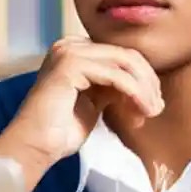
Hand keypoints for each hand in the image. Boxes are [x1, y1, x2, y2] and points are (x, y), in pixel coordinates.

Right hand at [0, 37, 162, 191]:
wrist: (34, 147)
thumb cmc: (60, 130)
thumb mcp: (95, 102)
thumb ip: (114, 87)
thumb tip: (147, 88)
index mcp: (75, 49)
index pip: (121, 55)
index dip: (143, 79)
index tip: (151, 106)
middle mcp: (70, 44)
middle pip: (127, 55)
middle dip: (148, 82)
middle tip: (156, 109)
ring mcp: (68, 52)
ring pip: (125, 63)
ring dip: (144, 89)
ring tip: (151, 112)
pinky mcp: (70, 65)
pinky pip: (116, 76)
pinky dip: (134, 94)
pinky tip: (139, 113)